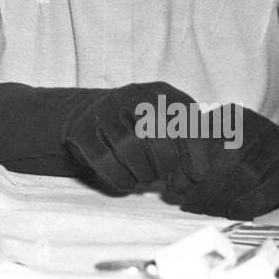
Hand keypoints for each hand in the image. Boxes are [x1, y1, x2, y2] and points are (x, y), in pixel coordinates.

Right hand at [63, 83, 195, 194]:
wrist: (91, 115)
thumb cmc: (140, 130)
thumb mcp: (170, 131)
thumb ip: (187, 157)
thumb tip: (182, 186)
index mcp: (161, 92)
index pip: (185, 116)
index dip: (196, 149)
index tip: (195, 175)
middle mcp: (132, 95)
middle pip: (156, 130)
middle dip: (165, 163)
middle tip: (163, 175)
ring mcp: (105, 110)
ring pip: (129, 145)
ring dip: (143, 172)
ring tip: (146, 177)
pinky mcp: (83, 129)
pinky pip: (103, 159)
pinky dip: (121, 178)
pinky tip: (128, 182)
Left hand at [163, 105, 278, 219]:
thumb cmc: (244, 150)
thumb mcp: (216, 144)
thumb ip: (194, 160)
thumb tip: (174, 185)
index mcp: (232, 115)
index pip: (205, 138)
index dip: (189, 165)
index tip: (176, 187)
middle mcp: (256, 124)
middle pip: (227, 156)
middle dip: (205, 186)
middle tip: (189, 204)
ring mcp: (278, 145)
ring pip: (248, 173)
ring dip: (224, 196)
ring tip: (207, 210)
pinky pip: (270, 189)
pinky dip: (248, 203)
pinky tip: (233, 212)